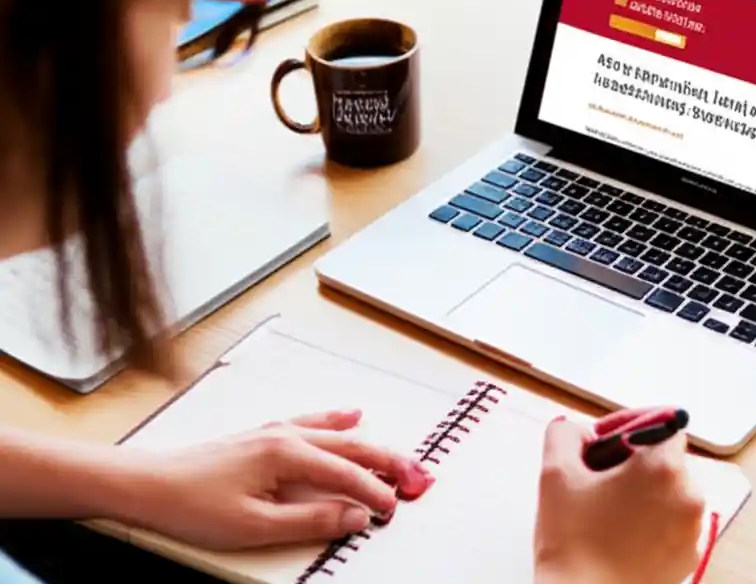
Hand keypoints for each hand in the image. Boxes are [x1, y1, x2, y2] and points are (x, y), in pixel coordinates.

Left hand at [116, 409, 431, 550]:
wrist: (149, 484)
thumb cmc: (192, 504)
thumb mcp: (255, 525)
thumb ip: (310, 520)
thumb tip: (351, 517)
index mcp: (288, 455)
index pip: (347, 476)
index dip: (375, 494)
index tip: (394, 509)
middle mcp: (287, 437)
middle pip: (352, 449)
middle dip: (389, 463)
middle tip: (418, 478)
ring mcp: (276, 433)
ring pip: (338, 436)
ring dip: (372, 446)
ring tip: (399, 456)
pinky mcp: (265, 436)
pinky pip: (314, 424)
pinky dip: (338, 422)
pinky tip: (351, 417)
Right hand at [533, 409, 705, 583]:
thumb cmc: (573, 545)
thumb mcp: (555, 476)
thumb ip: (564, 436)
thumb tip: (575, 431)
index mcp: (664, 467)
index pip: (664, 424)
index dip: (634, 426)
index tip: (609, 439)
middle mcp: (688, 496)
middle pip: (668, 460)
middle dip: (636, 462)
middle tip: (600, 475)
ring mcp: (692, 530)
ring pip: (671, 494)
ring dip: (646, 493)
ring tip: (608, 509)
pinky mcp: (688, 558)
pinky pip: (674, 526)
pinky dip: (653, 523)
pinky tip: (621, 534)